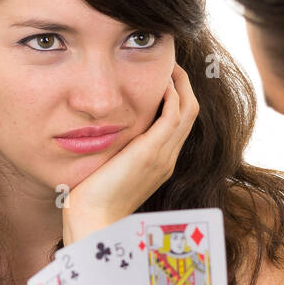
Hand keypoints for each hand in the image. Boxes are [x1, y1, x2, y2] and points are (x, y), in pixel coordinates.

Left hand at [63, 62, 198, 244]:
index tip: (163, 79)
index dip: (177, 97)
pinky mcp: (152, 152)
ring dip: (180, 84)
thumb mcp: (108, 168)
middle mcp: (167, 158)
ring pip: (188, 110)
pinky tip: (162, 82)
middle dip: (183, 84)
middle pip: (190, 112)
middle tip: (170, 64)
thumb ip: (113, 150)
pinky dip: (173, 95)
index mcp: (160, 163)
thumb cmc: (93, 199)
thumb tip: (98, 131)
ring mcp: (163, 156)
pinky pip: (174, 115)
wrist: (94, 220)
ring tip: (169, 66)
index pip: (179, 123)